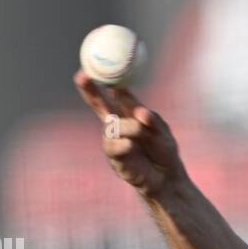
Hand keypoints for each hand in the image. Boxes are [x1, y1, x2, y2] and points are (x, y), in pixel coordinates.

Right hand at [73, 70, 185, 198]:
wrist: (166, 179)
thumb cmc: (164, 153)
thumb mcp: (163, 133)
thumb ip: (152, 122)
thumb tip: (141, 113)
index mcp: (130, 113)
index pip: (117, 94)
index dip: (108, 82)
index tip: (102, 68)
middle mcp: (118, 125)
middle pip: (100, 105)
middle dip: (89, 90)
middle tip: (81, 75)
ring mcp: (114, 140)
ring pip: (113, 126)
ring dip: (130, 128)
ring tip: (141, 134)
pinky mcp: (114, 157)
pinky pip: (114, 145)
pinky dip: (125, 144)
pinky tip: (132, 147)